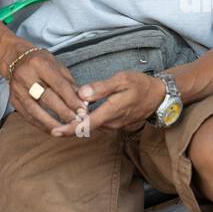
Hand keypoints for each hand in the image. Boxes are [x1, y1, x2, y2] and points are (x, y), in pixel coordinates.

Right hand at [6, 46, 87, 134]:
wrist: (16, 59)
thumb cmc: (42, 63)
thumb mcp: (58, 67)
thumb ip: (70, 84)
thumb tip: (83, 103)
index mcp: (40, 64)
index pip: (59, 85)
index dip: (72, 100)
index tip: (83, 111)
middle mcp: (26, 76)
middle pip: (47, 98)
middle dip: (64, 113)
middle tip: (77, 123)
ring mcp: (17, 89)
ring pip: (35, 110)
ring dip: (52, 123)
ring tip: (66, 130)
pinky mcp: (13, 100)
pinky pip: (28, 116)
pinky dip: (41, 125)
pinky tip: (53, 130)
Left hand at [49, 72, 165, 136]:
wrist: (159, 96)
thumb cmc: (140, 85)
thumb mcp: (122, 80)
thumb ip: (101, 88)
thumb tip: (82, 94)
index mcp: (111, 111)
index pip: (86, 124)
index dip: (70, 129)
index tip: (55, 131)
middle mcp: (112, 123)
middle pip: (86, 128)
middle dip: (71, 124)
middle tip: (53, 119)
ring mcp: (115, 126)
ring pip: (92, 127)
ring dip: (80, 123)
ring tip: (65, 115)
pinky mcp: (116, 125)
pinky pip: (99, 125)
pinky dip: (89, 121)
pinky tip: (82, 113)